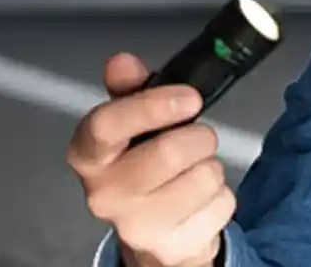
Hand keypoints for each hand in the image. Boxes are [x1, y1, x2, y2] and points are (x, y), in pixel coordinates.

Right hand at [68, 52, 233, 266]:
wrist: (152, 232)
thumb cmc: (142, 167)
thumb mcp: (132, 124)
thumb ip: (129, 89)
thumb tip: (121, 62)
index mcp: (88, 155)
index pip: (107, 125)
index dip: (152, 105)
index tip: (189, 97)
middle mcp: (104, 194)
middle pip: (169, 151)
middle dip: (199, 137)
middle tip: (197, 138)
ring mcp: (137, 227)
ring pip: (203, 177)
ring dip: (212, 166)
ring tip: (194, 171)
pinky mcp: (171, 248)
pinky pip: (222, 205)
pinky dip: (222, 196)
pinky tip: (201, 200)